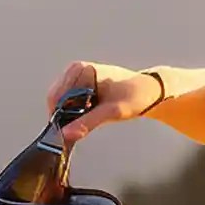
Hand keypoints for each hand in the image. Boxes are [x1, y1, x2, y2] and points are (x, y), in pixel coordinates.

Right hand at [45, 61, 164, 142]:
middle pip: (55, 99)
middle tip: (78, 129)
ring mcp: (76, 76)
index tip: (65, 133)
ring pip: (59, 102)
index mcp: (82, 70)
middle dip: (64, 116)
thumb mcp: (112, 112)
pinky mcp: (79, 83)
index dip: (58, 117)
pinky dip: (72, 112)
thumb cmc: (135, 96)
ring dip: (68, 115)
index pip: (56, 97)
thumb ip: (87, 123)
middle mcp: (75, 69)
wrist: (149, 91)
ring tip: (88, 119)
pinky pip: (66, 101)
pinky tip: (87, 116)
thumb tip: (65, 135)